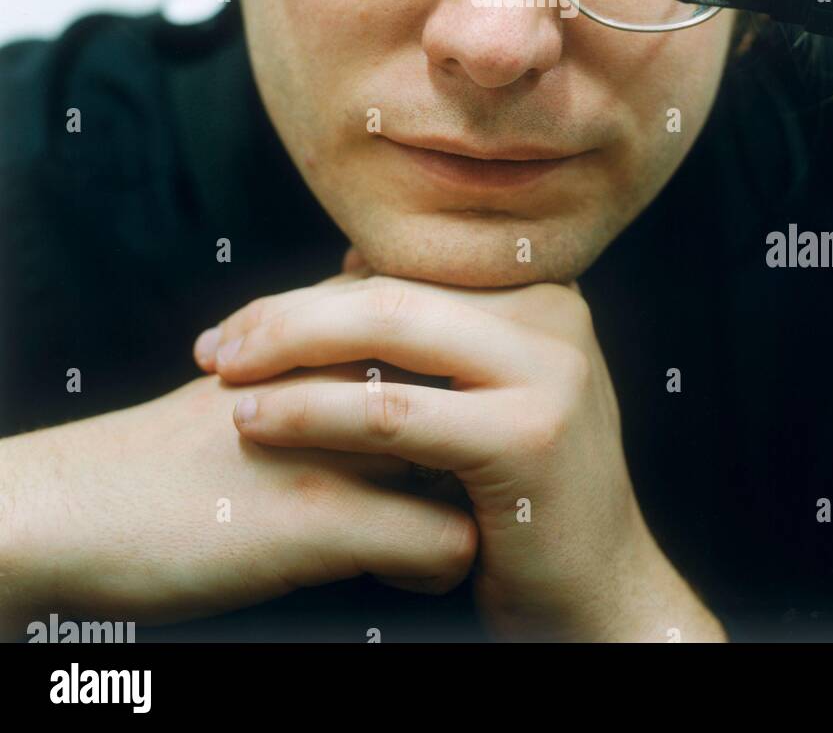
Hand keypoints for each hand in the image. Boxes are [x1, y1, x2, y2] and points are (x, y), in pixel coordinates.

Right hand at [0, 360, 477, 634]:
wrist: (81, 504)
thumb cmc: (172, 444)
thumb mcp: (255, 363)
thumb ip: (319, 326)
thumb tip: (367, 279)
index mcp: (336, 336)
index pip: (456, 337)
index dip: (478, 386)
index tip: (474, 422)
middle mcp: (350, 374)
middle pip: (476, 392)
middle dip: (494, 437)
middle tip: (482, 481)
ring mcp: (341, 439)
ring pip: (474, 463)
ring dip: (474, 501)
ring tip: (445, 523)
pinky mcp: (322, 515)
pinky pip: (441, 541)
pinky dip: (438, 566)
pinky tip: (403, 570)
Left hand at [196, 250, 725, 640]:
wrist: (598, 596)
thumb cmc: (522, 497)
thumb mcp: (489, 392)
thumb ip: (438, 331)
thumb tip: (352, 258)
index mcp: (542, 293)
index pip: (403, 269)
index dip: (313, 290)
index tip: (241, 321)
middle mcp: (553, 314)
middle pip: (390, 290)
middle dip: (287, 314)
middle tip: (214, 346)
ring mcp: (550, 371)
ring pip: (386, 334)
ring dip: (287, 352)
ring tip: (222, 376)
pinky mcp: (528, 435)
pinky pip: (391, 412)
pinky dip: (311, 410)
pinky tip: (256, 421)